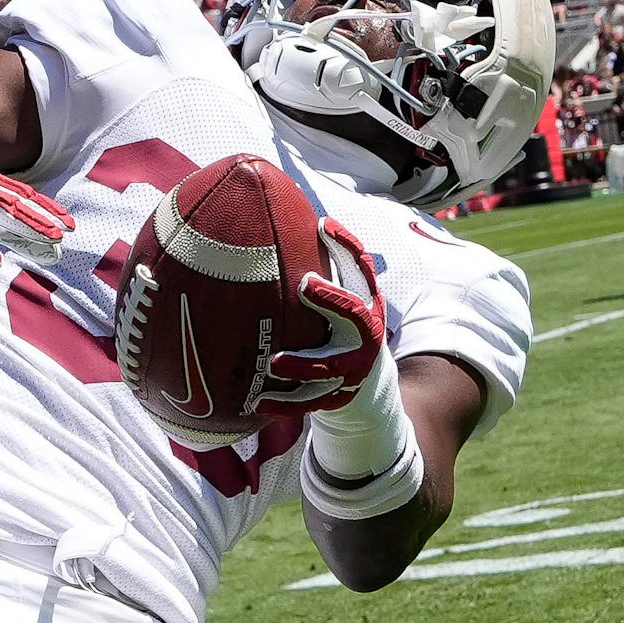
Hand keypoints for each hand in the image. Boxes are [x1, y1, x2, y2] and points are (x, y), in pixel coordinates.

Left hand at [258, 230, 388, 420]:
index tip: (323, 225)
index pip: (362, 271)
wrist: (363, 383)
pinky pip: (308, 403)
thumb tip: (301, 218)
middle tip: (305, 283)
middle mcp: (365, 337)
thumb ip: (331, 265)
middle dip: (333, 299)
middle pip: (356, 316)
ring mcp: (352, 371)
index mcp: (366, 307)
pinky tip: (257, 402)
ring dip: (303, 365)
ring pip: (329, 369)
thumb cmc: (343, 327)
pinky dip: (283, 403)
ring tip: (275, 363)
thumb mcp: (345, 297)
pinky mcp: (335, 398)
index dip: (347, 247)